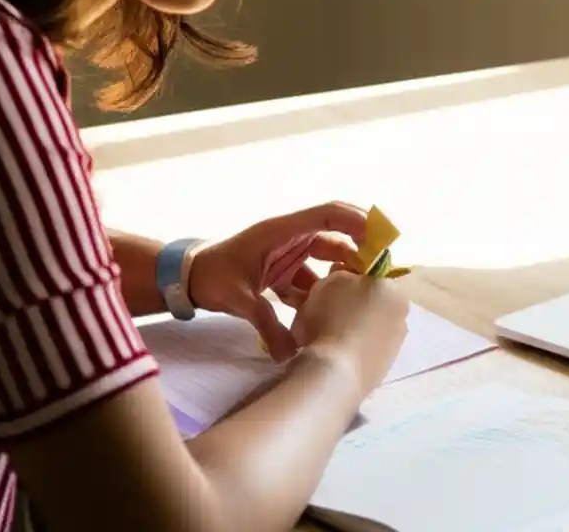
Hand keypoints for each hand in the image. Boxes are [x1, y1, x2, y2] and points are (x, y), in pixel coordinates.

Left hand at [187, 201, 368, 361]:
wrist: (187, 281)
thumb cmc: (211, 276)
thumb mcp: (238, 298)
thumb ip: (266, 323)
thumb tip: (288, 355)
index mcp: (282, 231)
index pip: (327, 215)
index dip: (356, 221)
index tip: (380, 238)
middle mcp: (290, 238)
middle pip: (334, 237)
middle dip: (359, 251)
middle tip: (381, 271)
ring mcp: (288, 254)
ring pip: (325, 260)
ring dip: (341, 275)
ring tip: (361, 294)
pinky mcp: (283, 272)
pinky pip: (312, 279)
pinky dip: (321, 293)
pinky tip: (329, 313)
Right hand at [291, 271, 409, 396]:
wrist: (335, 374)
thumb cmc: (332, 319)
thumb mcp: (328, 283)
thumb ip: (340, 274)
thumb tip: (345, 275)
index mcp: (395, 289)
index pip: (372, 275)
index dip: (348, 276)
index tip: (327, 285)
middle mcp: (403, 316)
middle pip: (372, 302)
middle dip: (350, 303)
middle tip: (322, 310)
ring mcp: (395, 346)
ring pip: (367, 328)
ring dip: (350, 327)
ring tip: (321, 335)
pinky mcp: (383, 370)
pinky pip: (363, 350)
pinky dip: (349, 349)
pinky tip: (331, 354)